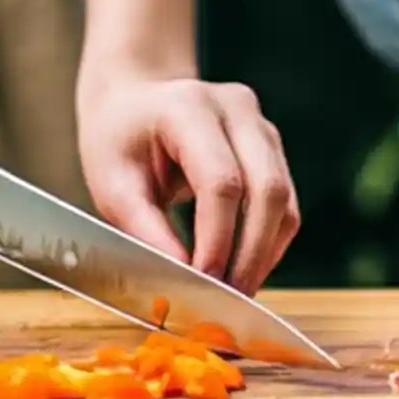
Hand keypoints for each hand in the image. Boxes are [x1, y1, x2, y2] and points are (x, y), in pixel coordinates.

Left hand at [76, 71, 297, 294]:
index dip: (218, 238)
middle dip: (250, 253)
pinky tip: (245, 268)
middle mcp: (237, 110)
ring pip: (284, 200)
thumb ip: (147, 231)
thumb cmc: (119, 141)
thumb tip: (183, 280)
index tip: (203, 282)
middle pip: (267, 189)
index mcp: (189, 108)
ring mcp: (262, 127)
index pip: (221, 181)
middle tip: (227, 298)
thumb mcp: (113, 185)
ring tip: (236, 291)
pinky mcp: (273, 150)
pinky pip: (285, 205)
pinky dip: (269, 243)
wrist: (137, 100)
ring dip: (264, 253)